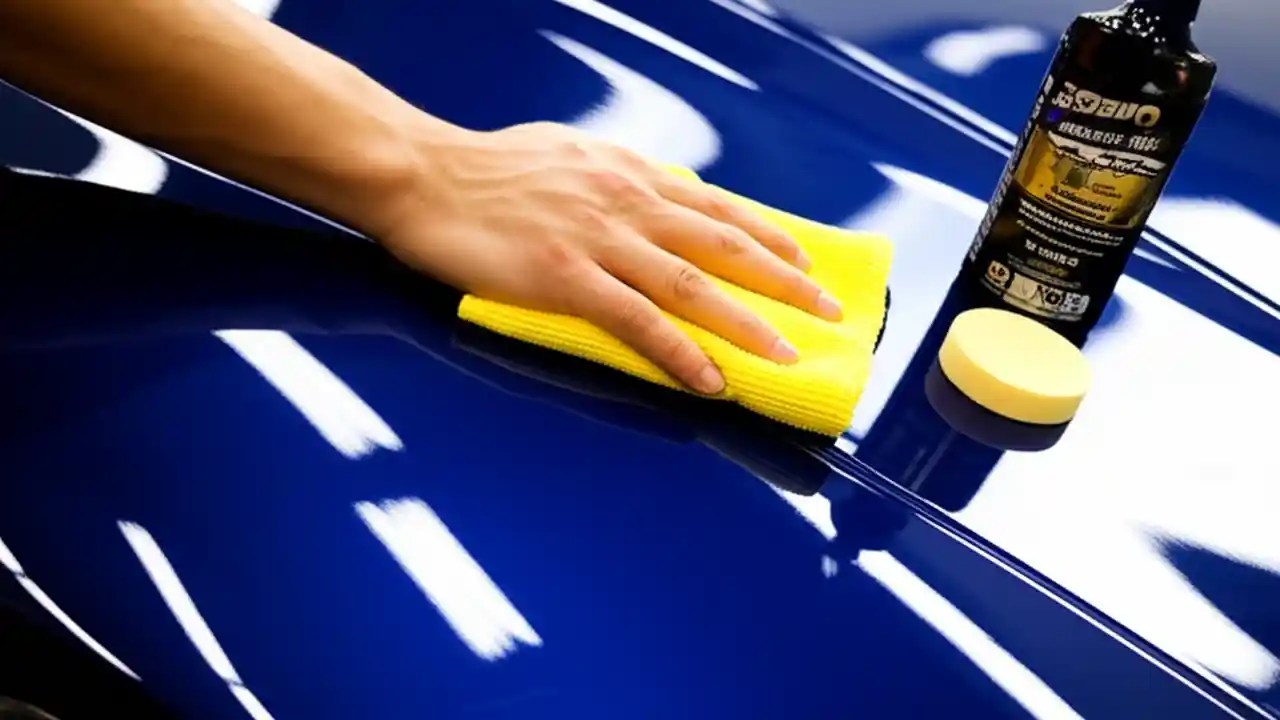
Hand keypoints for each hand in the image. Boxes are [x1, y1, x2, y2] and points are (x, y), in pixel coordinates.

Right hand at [371, 122, 841, 394]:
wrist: (424, 176)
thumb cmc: (489, 167)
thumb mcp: (570, 151)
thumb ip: (620, 175)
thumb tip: (658, 189)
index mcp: (629, 173)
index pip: (717, 209)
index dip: (769, 238)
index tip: (805, 264)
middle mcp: (627, 201)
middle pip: (723, 247)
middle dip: (784, 283)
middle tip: (828, 314)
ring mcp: (598, 240)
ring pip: (692, 286)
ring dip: (747, 325)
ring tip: (788, 357)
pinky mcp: (564, 277)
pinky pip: (636, 322)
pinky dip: (680, 353)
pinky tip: (709, 380)